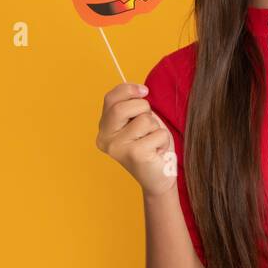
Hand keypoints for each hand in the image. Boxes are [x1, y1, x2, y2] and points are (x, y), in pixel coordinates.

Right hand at [96, 82, 175, 197]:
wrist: (159, 177)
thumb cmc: (150, 145)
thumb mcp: (139, 120)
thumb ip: (133, 106)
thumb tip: (140, 90)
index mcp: (104, 128)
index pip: (110, 99)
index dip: (128, 89)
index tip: (144, 91)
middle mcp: (105, 139)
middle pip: (122, 108)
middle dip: (143, 109)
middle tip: (149, 124)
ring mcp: (118, 148)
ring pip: (145, 120)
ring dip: (156, 128)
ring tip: (152, 142)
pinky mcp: (135, 154)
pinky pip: (158, 133)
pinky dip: (163, 140)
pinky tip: (157, 152)